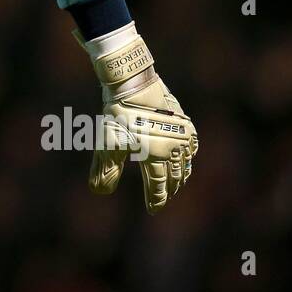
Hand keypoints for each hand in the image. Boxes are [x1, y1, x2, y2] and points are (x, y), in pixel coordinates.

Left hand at [77, 24, 197, 213]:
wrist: (131, 81)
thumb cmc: (117, 114)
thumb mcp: (107, 144)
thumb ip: (105, 170)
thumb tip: (100, 192)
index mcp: (156, 157)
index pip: (158, 185)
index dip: (156, 199)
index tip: (153, 210)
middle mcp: (173, 148)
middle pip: (175, 176)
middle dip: (170, 189)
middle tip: (166, 196)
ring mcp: (181, 134)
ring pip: (185, 161)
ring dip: (181, 174)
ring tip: (177, 181)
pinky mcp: (183, 120)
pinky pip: (191, 144)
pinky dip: (188, 155)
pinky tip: (186, 156)